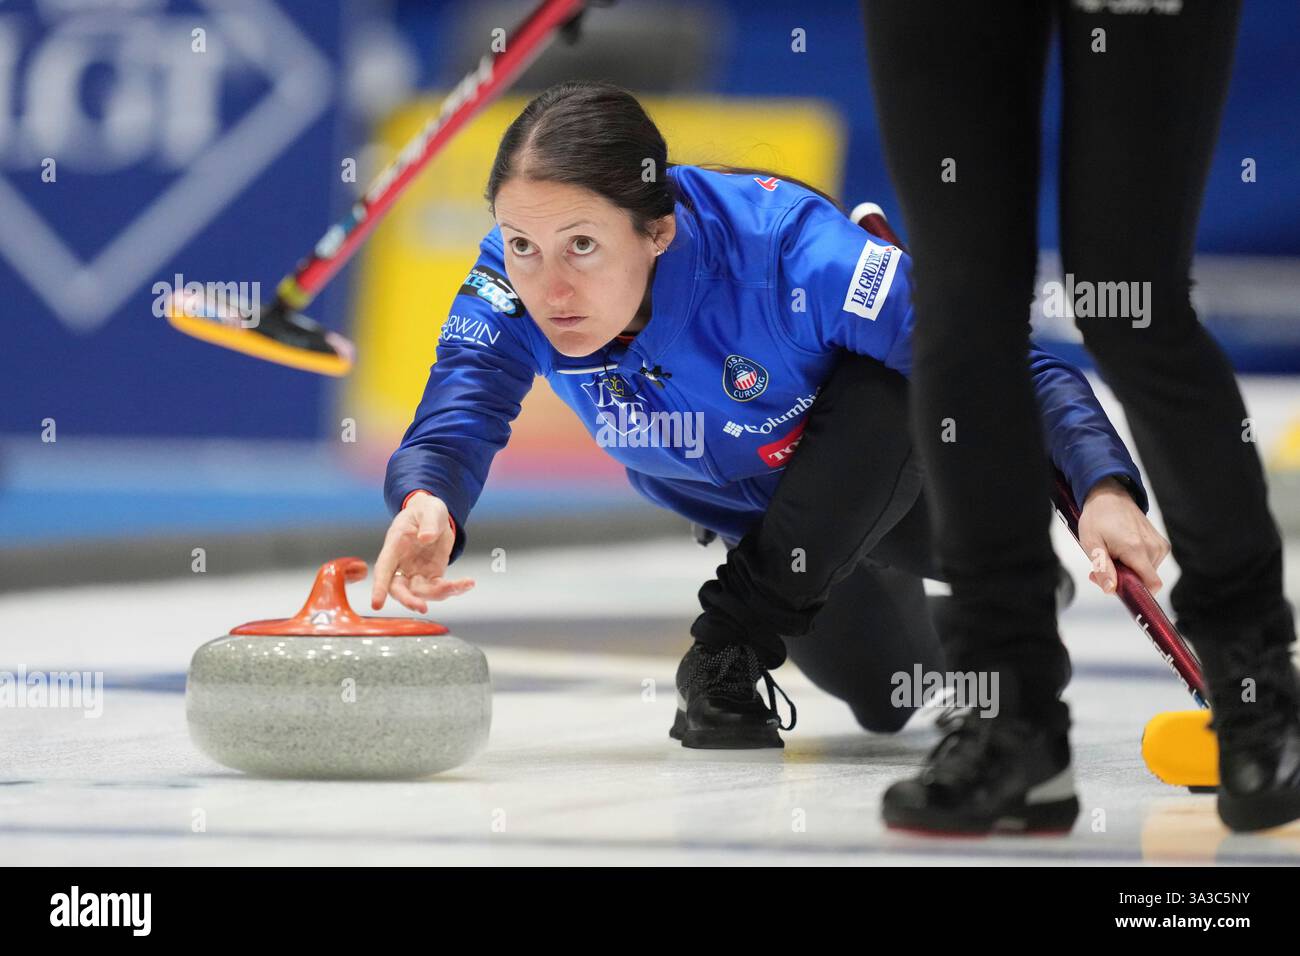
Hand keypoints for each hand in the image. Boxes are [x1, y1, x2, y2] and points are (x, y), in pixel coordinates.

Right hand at [371, 492, 474, 612]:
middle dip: (409, 600)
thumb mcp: (429, 510)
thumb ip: (428, 523)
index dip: (379, 587)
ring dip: (439, 594)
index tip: (376, 604)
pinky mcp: (432, 576)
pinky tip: (467, 583)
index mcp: (395, 546)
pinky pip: (440, 588)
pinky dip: (454, 588)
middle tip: (422, 607)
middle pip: (399, 588)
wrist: (435, 517)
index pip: (383, 569)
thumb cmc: (426, 511)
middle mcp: (402, 564)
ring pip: (422, 593)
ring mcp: (417, 573)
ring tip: (461, 585)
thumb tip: (425, 538)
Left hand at [1077, 477, 1169, 594]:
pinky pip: (1150, 564)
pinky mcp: (1161, 544)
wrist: (1110, 496)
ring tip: (1112, 555)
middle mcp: (1153, 548)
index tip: (1117, 586)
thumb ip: (1102, 568)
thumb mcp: (1091, 543)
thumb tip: (1111, 589)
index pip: (1151, 584)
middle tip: (1104, 567)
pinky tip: (1122, 552)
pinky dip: (1136, 563)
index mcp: (1136, 549)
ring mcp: (1159, 545)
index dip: (1135, 593)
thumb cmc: (1099, 517)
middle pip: (1145, 580)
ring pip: (1147, 573)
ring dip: (1129, 570)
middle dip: (1124, 580)